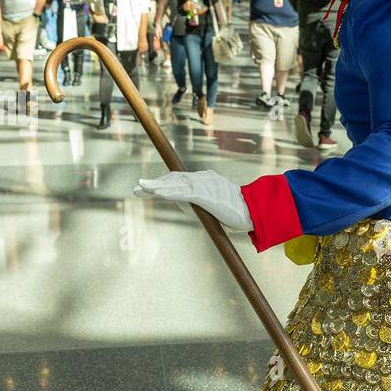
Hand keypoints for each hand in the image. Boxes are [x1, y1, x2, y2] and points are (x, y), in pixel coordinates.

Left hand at [133, 170, 253, 231]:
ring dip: (157, 187)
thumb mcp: (213, 204)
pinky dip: (169, 192)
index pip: (178, 179)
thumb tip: (181, 204)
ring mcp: (204, 186)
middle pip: (174, 179)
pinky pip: (184, 193)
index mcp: (205, 180)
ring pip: (176, 184)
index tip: (146, 188)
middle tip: (137, 188)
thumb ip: (197, 203)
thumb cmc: (236, 211)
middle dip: (154, 184)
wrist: (253, 212)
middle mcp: (203, 179)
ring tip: (141, 188)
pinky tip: (158, 193)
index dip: (161, 183)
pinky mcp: (206, 196)